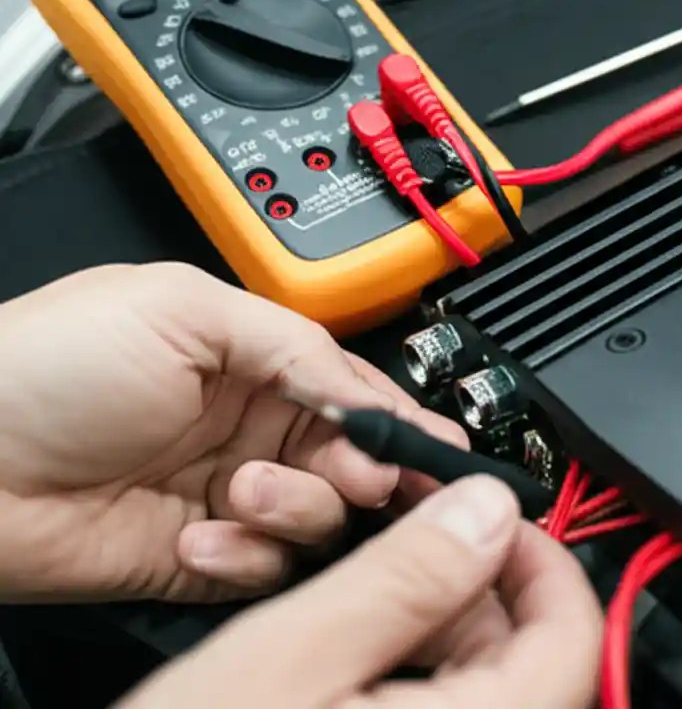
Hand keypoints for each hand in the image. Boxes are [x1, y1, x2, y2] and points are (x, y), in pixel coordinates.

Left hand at [0, 263, 466, 602]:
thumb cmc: (44, 364)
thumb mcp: (183, 309)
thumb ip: (295, 343)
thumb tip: (371, 389)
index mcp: (257, 361)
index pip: (360, 392)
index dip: (404, 422)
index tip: (437, 451)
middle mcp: (253, 429)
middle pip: (360, 462)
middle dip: (368, 470)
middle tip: (357, 472)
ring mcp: (231, 497)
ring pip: (325, 520)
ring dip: (297, 509)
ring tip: (242, 492)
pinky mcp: (205, 559)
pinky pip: (268, 571)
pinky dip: (248, 559)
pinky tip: (198, 537)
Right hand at [118, 476, 601, 708]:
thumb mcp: (292, 657)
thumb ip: (402, 576)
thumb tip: (482, 507)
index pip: (570, 632)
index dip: (540, 552)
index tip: (489, 509)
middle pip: (515, 644)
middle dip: (453, 570)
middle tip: (391, 524)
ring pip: (462, 666)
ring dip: (406, 606)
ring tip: (330, 575)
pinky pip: (419, 694)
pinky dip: (383, 653)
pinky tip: (319, 632)